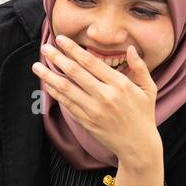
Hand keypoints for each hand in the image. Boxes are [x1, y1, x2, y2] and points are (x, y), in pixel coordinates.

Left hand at [32, 35, 160, 165]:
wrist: (138, 145)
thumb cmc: (143, 115)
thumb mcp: (148, 89)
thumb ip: (140, 68)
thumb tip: (130, 49)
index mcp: (120, 84)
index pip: (91, 62)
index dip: (73, 49)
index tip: (61, 39)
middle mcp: (105, 95)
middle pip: (75, 72)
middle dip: (57, 58)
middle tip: (44, 47)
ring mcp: (94, 109)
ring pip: (66, 88)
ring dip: (49, 76)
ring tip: (36, 66)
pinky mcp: (86, 121)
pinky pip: (67, 104)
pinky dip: (55, 93)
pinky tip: (47, 84)